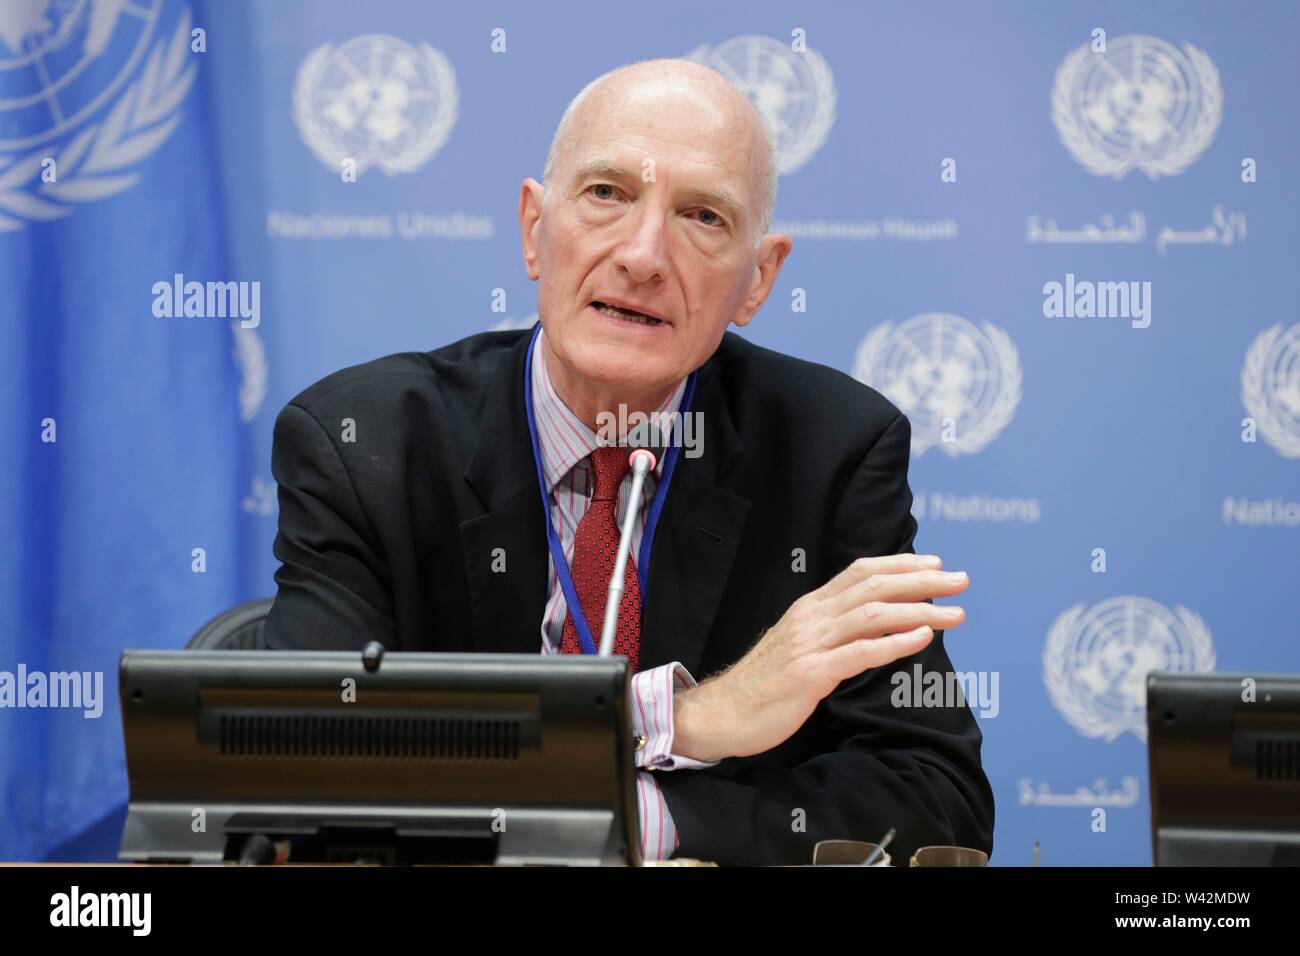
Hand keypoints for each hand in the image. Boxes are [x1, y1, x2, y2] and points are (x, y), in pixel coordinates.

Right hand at [672, 553, 968, 762]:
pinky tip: (923, 637)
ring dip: (920, 610)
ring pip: (873, 614)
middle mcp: (811, 617)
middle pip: (874, 586)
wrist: (723, 713)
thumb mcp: (799, 646)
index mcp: (810, 607)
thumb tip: (872, 623)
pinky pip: (860, 652)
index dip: (900, 564)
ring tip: (956, 613)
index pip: (860, 572)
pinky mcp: (811, 674)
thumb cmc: (764, 684)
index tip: (936, 564)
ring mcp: (811, 643)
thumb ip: (831, 630)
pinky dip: (895, 642)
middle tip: (961, 581)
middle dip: (922, 581)